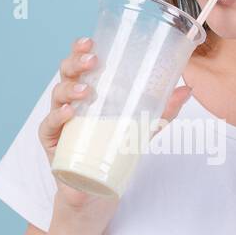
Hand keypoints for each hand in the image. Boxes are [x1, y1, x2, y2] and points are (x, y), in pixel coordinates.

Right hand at [39, 36, 194, 214]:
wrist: (96, 194)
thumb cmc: (113, 154)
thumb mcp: (140, 131)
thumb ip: (161, 112)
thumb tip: (185, 90)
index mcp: (86, 92)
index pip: (80, 64)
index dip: (80, 49)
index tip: (91, 41)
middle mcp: (69, 102)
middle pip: (65, 74)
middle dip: (75, 63)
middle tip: (91, 60)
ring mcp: (59, 122)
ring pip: (57, 96)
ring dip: (70, 89)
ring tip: (86, 90)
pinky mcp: (53, 143)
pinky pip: (50, 126)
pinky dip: (59, 117)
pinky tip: (70, 113)